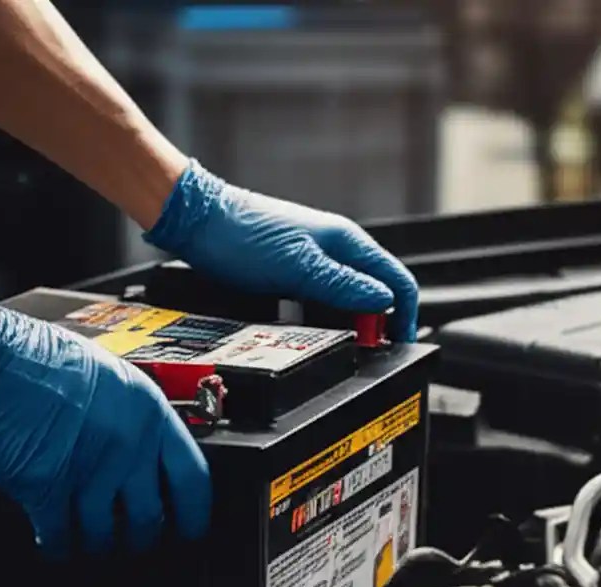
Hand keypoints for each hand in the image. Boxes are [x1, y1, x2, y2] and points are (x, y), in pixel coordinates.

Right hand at [0, 287, 211, 559]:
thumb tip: (136, 442)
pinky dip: (56, 548)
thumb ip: (127, 414)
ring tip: (87, 539)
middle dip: (140, 537)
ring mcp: (88, 473)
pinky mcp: (46, 492)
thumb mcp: (104, 373)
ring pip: (105, 537)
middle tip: (131, 538)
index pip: (193, 478)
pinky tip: (53, 542)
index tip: (191, 526)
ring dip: (95, 543)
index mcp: (147, 412)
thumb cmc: (33, 352)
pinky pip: (61, 540)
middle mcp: (126, 446)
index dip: (195, 512)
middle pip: (150, 519)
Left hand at [143, 160, 419, 340]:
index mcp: (347, 242)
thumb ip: (343, 285)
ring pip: (346, 299)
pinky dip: (322, 319)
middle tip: (361, 351)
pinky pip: (319, 301)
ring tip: (337, 343)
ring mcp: (313, 261)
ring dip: (347, 322)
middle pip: (374, 292)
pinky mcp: (292, 273)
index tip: (397, 344)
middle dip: (374, 323)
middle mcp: (335, 250)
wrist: (196, 222)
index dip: (404, 315)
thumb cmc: (241, 235)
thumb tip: (384, 302)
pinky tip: (309, 330)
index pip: (397, 279)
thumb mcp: (298, 267)